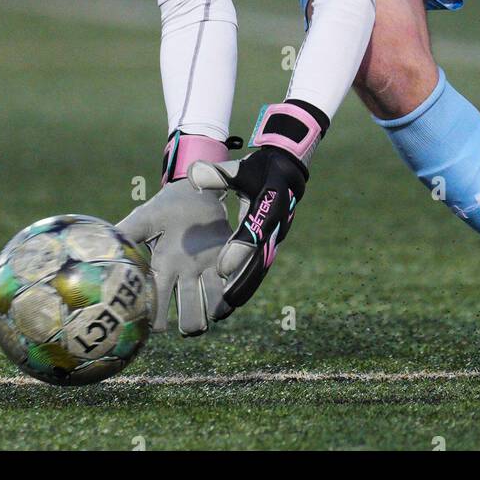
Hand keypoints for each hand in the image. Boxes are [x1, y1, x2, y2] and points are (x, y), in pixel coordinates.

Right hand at [116, 179, 230, 334]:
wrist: (196, 188)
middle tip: (191, 327)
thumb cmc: (166, 206)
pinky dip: (230, 296)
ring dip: (212, 313)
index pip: (157, 303)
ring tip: (213, 312)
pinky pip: (231, 287)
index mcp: (163, 269)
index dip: (156, 318)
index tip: (158, 325)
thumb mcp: (144, 218)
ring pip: (211, 306)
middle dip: (191, 325)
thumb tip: (103, 249)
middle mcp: (184, 275)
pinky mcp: (226, 260)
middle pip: (189, 315)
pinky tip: (228, 293)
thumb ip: (126, 233)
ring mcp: (206, 269)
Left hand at [187, 100, 326, 316]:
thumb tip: (194, 175)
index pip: (253, 231)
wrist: (286, 172)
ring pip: (259, 269)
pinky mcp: (271, 245)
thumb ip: (218, 173)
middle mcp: (276, 226)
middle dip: (241, 282)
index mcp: (270, 203)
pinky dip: (246, 285)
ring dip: (243, 290)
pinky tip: (229, 302)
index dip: (238, 250)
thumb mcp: (240, 167)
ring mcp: (276, 238)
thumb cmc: (258, 168)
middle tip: (222, 303)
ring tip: (223, 312)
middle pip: (258, 259)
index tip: (221, 268)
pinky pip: (258, 268)